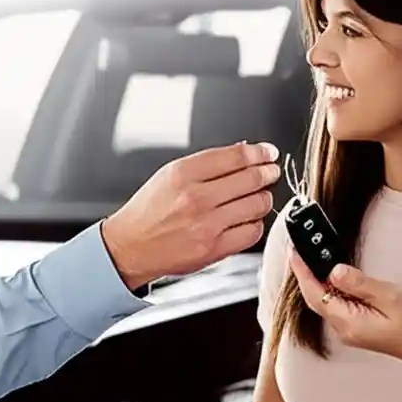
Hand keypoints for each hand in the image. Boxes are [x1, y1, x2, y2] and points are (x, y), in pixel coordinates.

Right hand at [103, 141, 280, 289]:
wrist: (130, 246)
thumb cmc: (148, 211)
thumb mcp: (169, 175)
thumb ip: (206, 164)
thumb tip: (242, 152)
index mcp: (183, 174)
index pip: (235, 156)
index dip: (259, 153)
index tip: (268, 153)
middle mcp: (195, 198)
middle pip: (251, 179)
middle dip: (268, 173)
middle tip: (271, 172)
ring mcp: (206, 225)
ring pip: (257, 205)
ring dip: (263, 198)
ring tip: (259, 196)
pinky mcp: (214, 249)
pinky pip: (251, 232)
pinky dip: (255, 223)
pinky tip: (248, 219)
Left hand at [288, 251, 401, 375]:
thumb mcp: (390, 296)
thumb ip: (360, 283)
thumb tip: (334, 271)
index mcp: (349, 322)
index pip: (315, 293)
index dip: (302, 272)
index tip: (294, 252)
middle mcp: (343, 329)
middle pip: (315, 298)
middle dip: (304, 273)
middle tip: (299, 249)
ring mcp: (348, 330)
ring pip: (324, 301)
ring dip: (315, 280)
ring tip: (311, 256)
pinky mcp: (355, 327)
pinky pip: (335, 305)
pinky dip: (329, 288)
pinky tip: (331, 275)